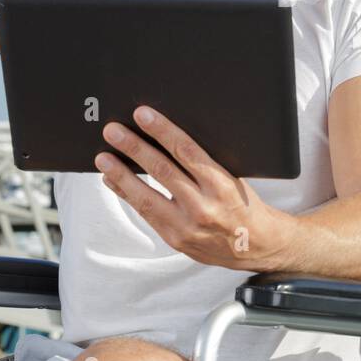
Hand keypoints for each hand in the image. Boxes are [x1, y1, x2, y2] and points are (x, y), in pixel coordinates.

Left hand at [93, 106, 284, 269]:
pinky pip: (146, 214)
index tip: (142, 114)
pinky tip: (113, 180)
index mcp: (222, 184)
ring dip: (121, 174)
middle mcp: (204, 206)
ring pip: (146, 197)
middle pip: (162, 170)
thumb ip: (203, 162)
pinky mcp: (175, 239)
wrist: (257, 246)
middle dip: (134, 148)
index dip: (162, 130)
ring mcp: (187, 226)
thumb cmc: (243, 203)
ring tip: (103, 157)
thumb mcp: (232, 177)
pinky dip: (127, 194)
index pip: (186, 151)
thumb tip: (166, 137)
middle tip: (113, 131)